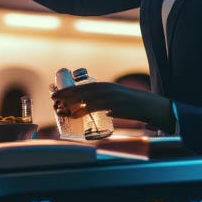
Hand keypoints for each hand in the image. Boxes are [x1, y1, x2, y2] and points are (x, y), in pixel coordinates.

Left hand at [51, 82, 174, 131]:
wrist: (148, 106)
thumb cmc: (133, 105)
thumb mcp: (117, 100)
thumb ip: (107, 104)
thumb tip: (100, 111)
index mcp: (105, 86)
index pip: (83, 86)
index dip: (69, 89)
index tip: (57, 93)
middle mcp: (105, 88)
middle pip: (80, 91)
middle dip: (65, 95)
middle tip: (53, 99)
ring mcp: (108, 96)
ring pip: (84, 99)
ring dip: (70, 103)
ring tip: (59, 108)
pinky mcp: (112, 105)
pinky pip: (93, 107)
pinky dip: (82, 111)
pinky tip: (73, 115)